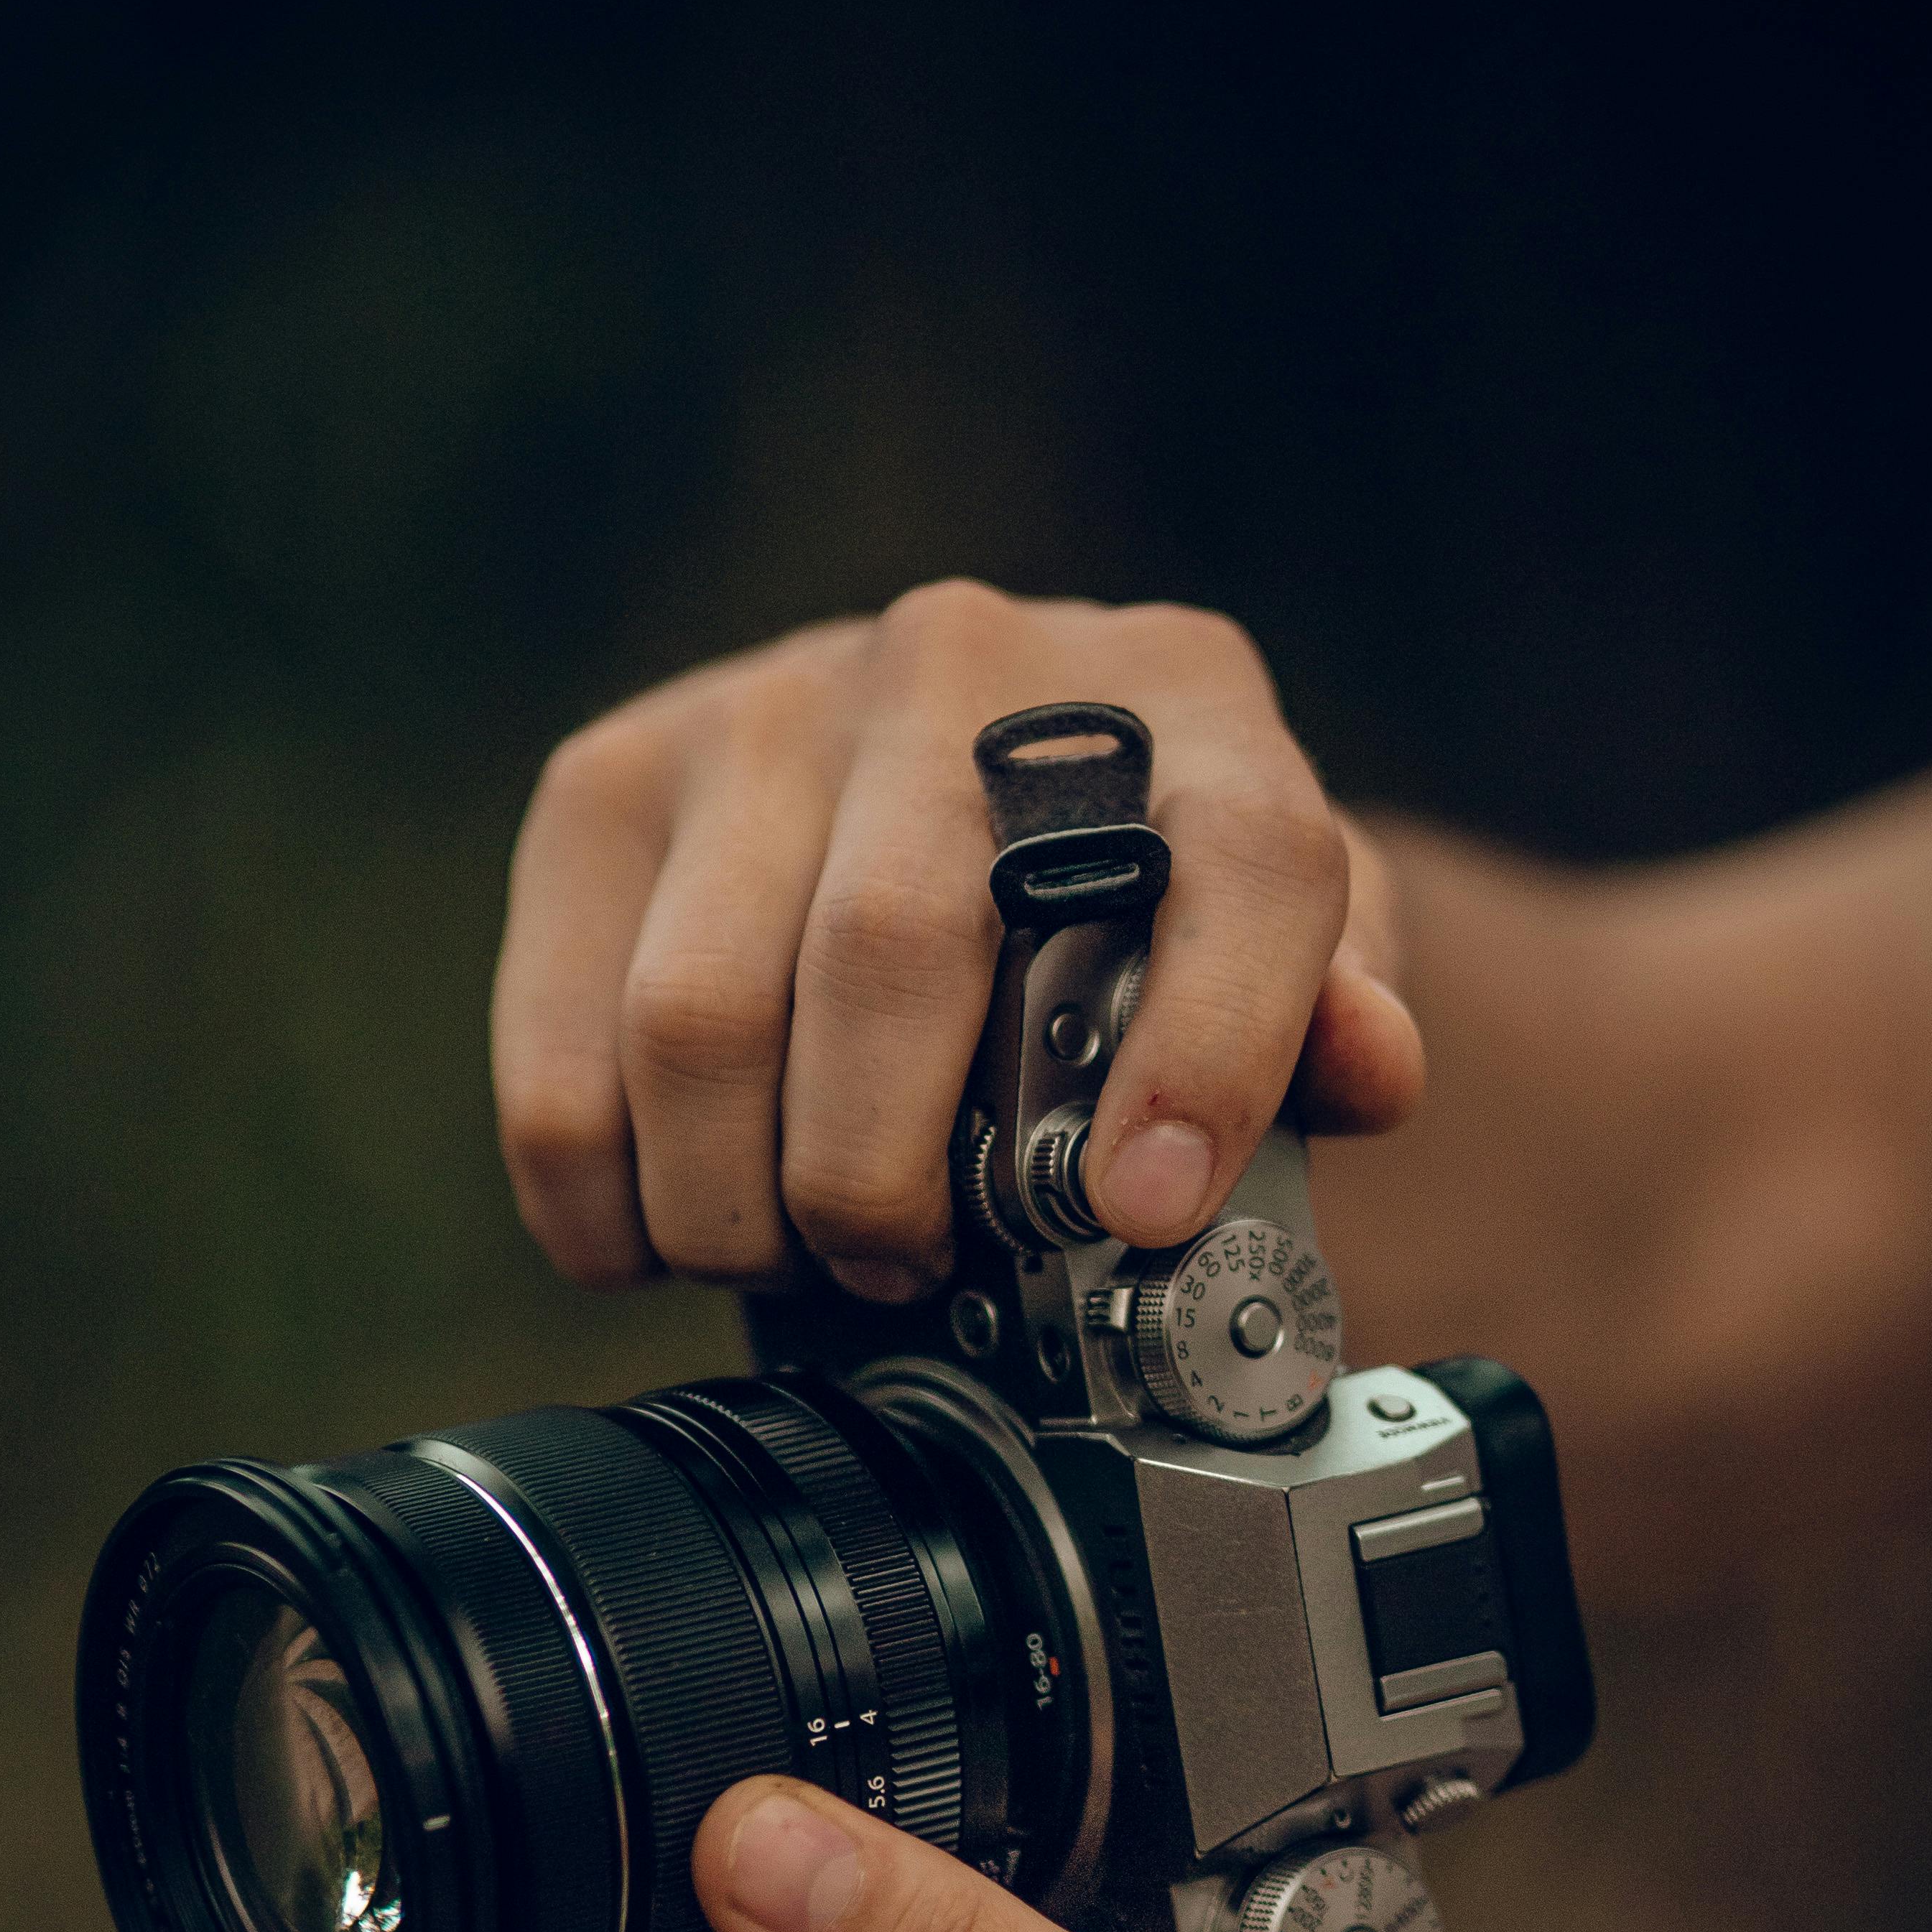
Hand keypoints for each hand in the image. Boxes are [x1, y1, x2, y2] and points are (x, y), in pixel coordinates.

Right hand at [491, 583, 1423, 1302]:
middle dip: (883, 1182)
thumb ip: (1332, 1014)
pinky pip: (564, 1037)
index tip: (1147, 1211)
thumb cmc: (1131, 892)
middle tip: (904, 1270)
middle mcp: (965, 661)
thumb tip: (1366, 1066)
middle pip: (889, 958)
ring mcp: (766, 705)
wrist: (968, 767)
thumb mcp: (1276, 947)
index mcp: (1185, 702)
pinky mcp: (610, 776)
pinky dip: (600, 1191)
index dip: (1207, 1053)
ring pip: (697, 1017)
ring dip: (737, 1204)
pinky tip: (661, 1230)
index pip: (1234, 863)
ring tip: (792, 1255)